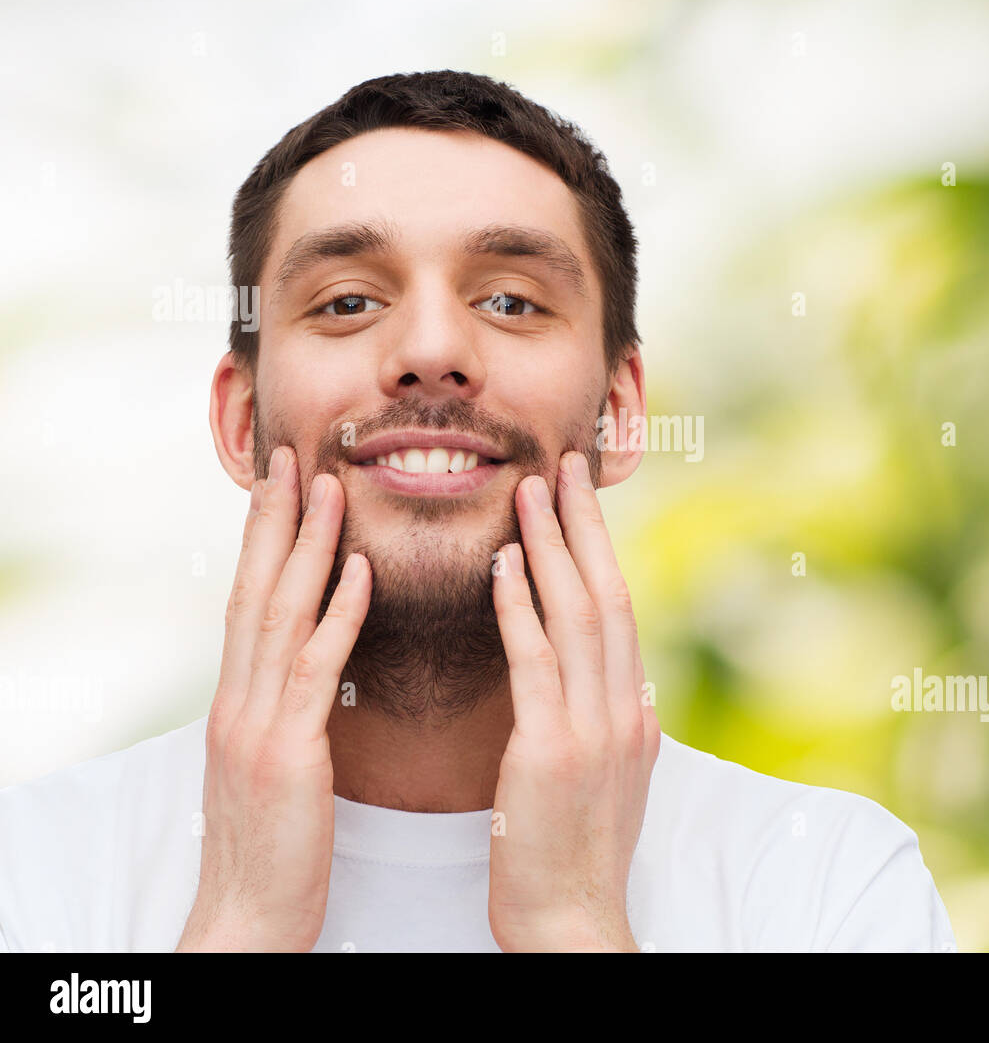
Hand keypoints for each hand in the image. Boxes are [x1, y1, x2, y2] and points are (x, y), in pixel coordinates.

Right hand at [176, 446, 370, 951]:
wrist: (248, 920)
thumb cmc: (275, 846)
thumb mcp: (274, 765)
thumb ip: (287, 709)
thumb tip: (309, 667)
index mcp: (240, 701)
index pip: (250, 601)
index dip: (266, 539)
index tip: (285, 483)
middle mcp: (239, 700)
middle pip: (255, 589)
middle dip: (276, 519)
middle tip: (295, 455)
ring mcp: (256, 724)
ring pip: (280, 613)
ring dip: (307, 545)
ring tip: (329, 486)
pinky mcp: (286, 755)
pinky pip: (315, 670)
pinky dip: (338, 614)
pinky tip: (361, 571)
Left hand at [488, 450, 659, 952]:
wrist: (572, 922)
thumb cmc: (580, 855)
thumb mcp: (620, 784)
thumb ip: (632, 731)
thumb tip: (645, 693)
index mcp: (635, 712)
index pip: (621, 610)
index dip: (601, 550)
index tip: (581, 502)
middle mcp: (625, 708)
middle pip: (609, 594)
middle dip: (584, 526)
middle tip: (563, 467)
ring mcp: (593, 727)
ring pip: (578, 614)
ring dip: (552, 548)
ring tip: (530, 491)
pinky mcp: (550, 750)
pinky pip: (536, 663)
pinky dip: (521, 609)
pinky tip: (501, 567)